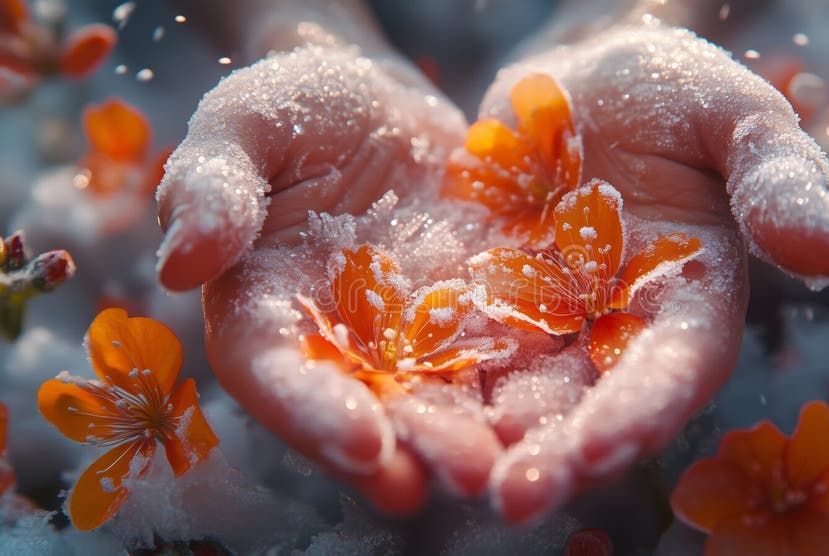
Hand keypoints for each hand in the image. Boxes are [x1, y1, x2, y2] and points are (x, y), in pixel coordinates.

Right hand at [155, 8, 502, 512]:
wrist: (381, 107)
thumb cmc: (298, 110)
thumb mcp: (246, 125)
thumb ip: (211, 184)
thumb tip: (181, 261)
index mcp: (264, 305)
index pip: (275, 369)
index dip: (312, 410)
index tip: (361, 443)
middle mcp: (337, 339)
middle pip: (366, 404)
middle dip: (410, 446)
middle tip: (457, 476)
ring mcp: (411, 334)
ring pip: (436, 395)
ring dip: (470, 434)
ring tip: (509, 464)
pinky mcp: (473, 313)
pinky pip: (499, 354)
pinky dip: (521, 384)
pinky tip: (555, 411)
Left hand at [478, 8, 828, 521]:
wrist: (571, 81)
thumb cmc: (665, 92)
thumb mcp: (728, 113)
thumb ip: (774, 175)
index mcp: (687, 301)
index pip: (672, 369)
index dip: (644, 410)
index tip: (603, 448)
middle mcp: (615, 331)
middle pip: (588, 404)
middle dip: (556, 453)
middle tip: (514, 496)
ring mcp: (541, 323)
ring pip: (514, 391)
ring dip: (484, 436)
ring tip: (445, 471)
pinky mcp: (479, 303)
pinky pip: (452, 347)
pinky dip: (431, 379)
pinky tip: (396, 407)